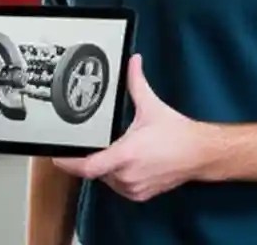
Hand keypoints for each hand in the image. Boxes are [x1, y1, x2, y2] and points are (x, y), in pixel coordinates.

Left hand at [52, 54, 210, 202]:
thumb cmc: (178, 134)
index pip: (87, 167)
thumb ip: (137, 82)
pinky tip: (123, 161)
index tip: (56, 156)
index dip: (68, 163)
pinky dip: (116, 175)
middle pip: (94, 171)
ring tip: (111, 149)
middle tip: (87, 143)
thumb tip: (133, 62)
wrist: (201, 154)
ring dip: (104, 166)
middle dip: (90, 157)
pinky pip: (118, 186)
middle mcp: (126, 176)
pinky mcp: (140, 194)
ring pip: (105, 179)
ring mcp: (133, 188)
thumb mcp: (152, 106)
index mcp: (125, 155)